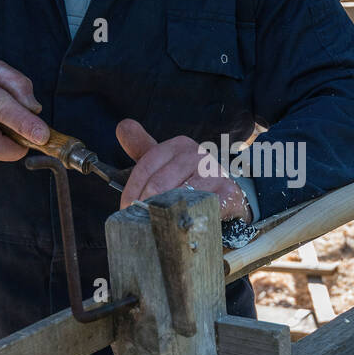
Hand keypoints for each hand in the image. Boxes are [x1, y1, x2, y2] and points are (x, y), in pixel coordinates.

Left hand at [116, 118, 251, 221]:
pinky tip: (178, 228)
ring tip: (154, 228)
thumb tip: (122, 126)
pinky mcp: (228, 192)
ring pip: (176, 197)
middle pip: (159, 183)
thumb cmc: (190, 181)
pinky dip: (186, 219)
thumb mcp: (166, 162)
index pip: (146, 165)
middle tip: (138, 222)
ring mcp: (214, 171)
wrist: (230, 198)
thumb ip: (143, 147)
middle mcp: (197, 154)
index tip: (125, 208)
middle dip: (145, 205)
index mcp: (179, 145)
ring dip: (163, 216)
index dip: (132, 190)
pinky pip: (199, 208)